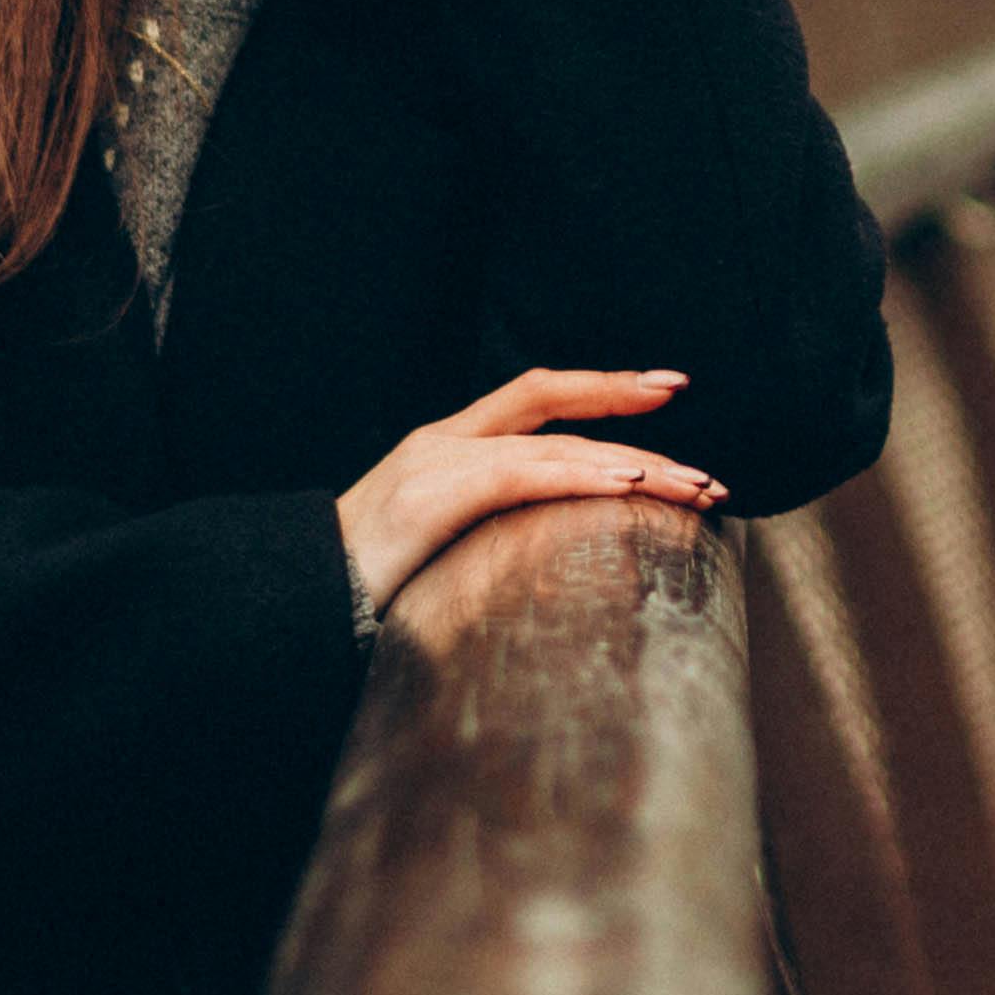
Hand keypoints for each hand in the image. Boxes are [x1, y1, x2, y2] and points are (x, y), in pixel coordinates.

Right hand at [333, 366, 719, 610]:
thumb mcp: (432, 552)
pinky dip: (582, 475)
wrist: (289, 606)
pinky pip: (523, 475)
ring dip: (637, 468)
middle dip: (637, 420)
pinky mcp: (433, 494)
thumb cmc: (358, 593)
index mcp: (445, 449)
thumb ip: (482, 535)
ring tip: (694, 487)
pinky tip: (628, 483)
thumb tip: (548, 560)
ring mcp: (436, 462)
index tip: (667, 389)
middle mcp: (444, 441)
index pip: (537, 397)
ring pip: (557, 446)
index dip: (602, 387)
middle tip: (706, 458)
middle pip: (557, 410)